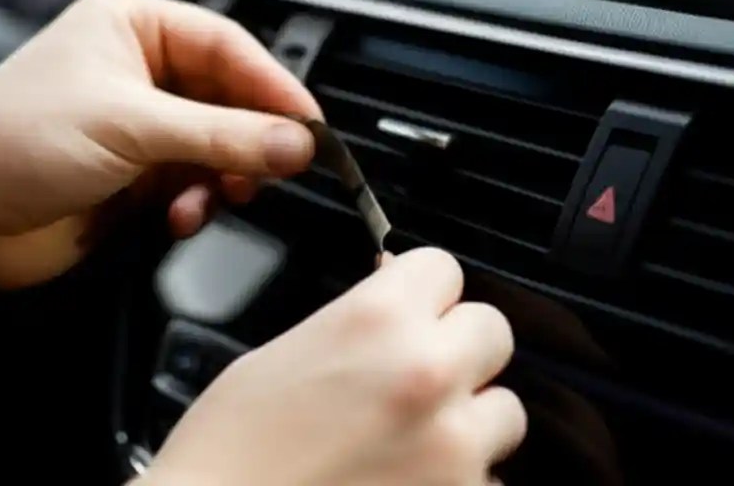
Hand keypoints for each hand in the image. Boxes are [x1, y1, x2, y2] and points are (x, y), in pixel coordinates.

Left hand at [0, 0, 320, 291]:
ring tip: (220, 194)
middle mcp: (137, 71)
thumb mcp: (131, 127)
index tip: (310, 124)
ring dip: (225, 176)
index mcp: (131, 27)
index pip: (229, 45)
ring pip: (217, 147)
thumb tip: (297, 141)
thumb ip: (224, 136)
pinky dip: (199, 201)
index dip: (274, 85)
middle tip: (277, 166)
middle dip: (251, 138)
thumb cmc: (9, 143)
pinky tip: (181, 215)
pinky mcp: (134, 177)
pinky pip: (195, 184)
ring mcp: (137, 126)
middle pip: (230, 99)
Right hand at [144, 248, 526, 485]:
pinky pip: (490, 477)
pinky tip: (408, 481)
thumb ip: (358, 321)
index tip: (412, 310)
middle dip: (458, 349)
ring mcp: (454, 446)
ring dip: (470, 420)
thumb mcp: (284, 352)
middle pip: (491, 331)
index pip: (445, 269)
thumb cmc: (228, 452)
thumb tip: (399, 302)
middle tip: (416, 376)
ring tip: (415, 440)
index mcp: (378, 319)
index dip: (423, 293)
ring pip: (505, 411)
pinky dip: (459, 479)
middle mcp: (428, 373)